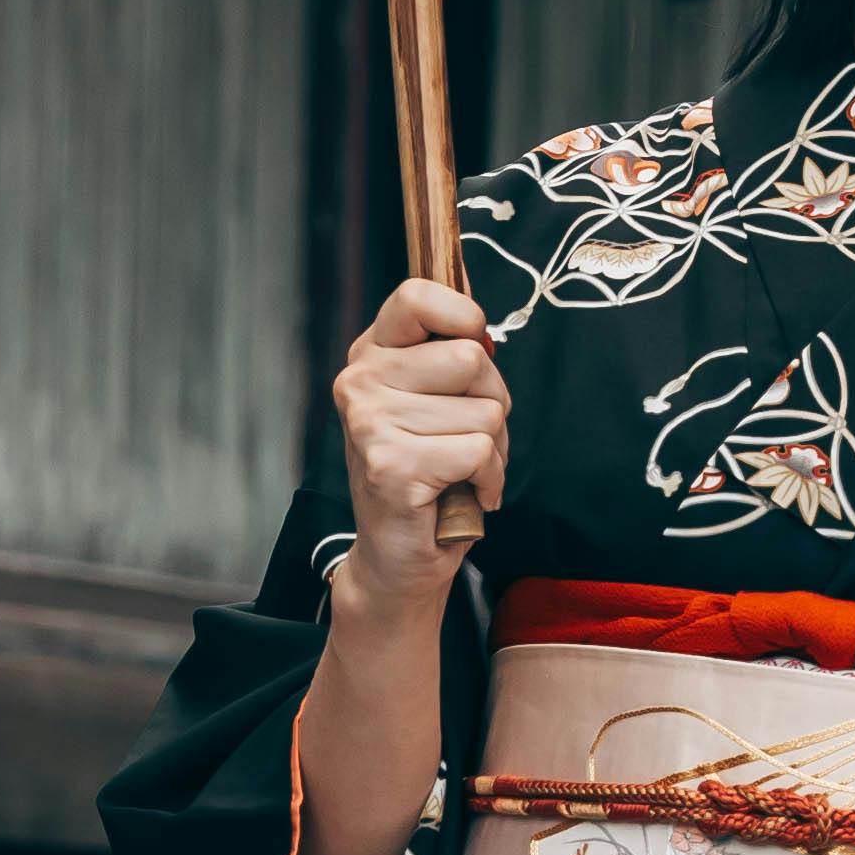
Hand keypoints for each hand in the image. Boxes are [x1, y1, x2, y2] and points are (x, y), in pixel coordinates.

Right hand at [332, 275, 508, 631]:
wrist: (398, 559)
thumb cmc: (427, 477)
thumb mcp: (434, 404)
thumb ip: (451, 360)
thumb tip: (486, 336)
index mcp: (371, 355)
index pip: (417, 295)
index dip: (463, 317)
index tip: (473, 352)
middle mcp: (360, 382)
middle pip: (473, 357)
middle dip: (492, 402)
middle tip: (465, 440)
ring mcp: (371, 423)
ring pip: (486, 410)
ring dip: (494, 450)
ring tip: (461, 473)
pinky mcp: (391, 465)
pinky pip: (481, 451)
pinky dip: (490, 479)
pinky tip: (464, 495)